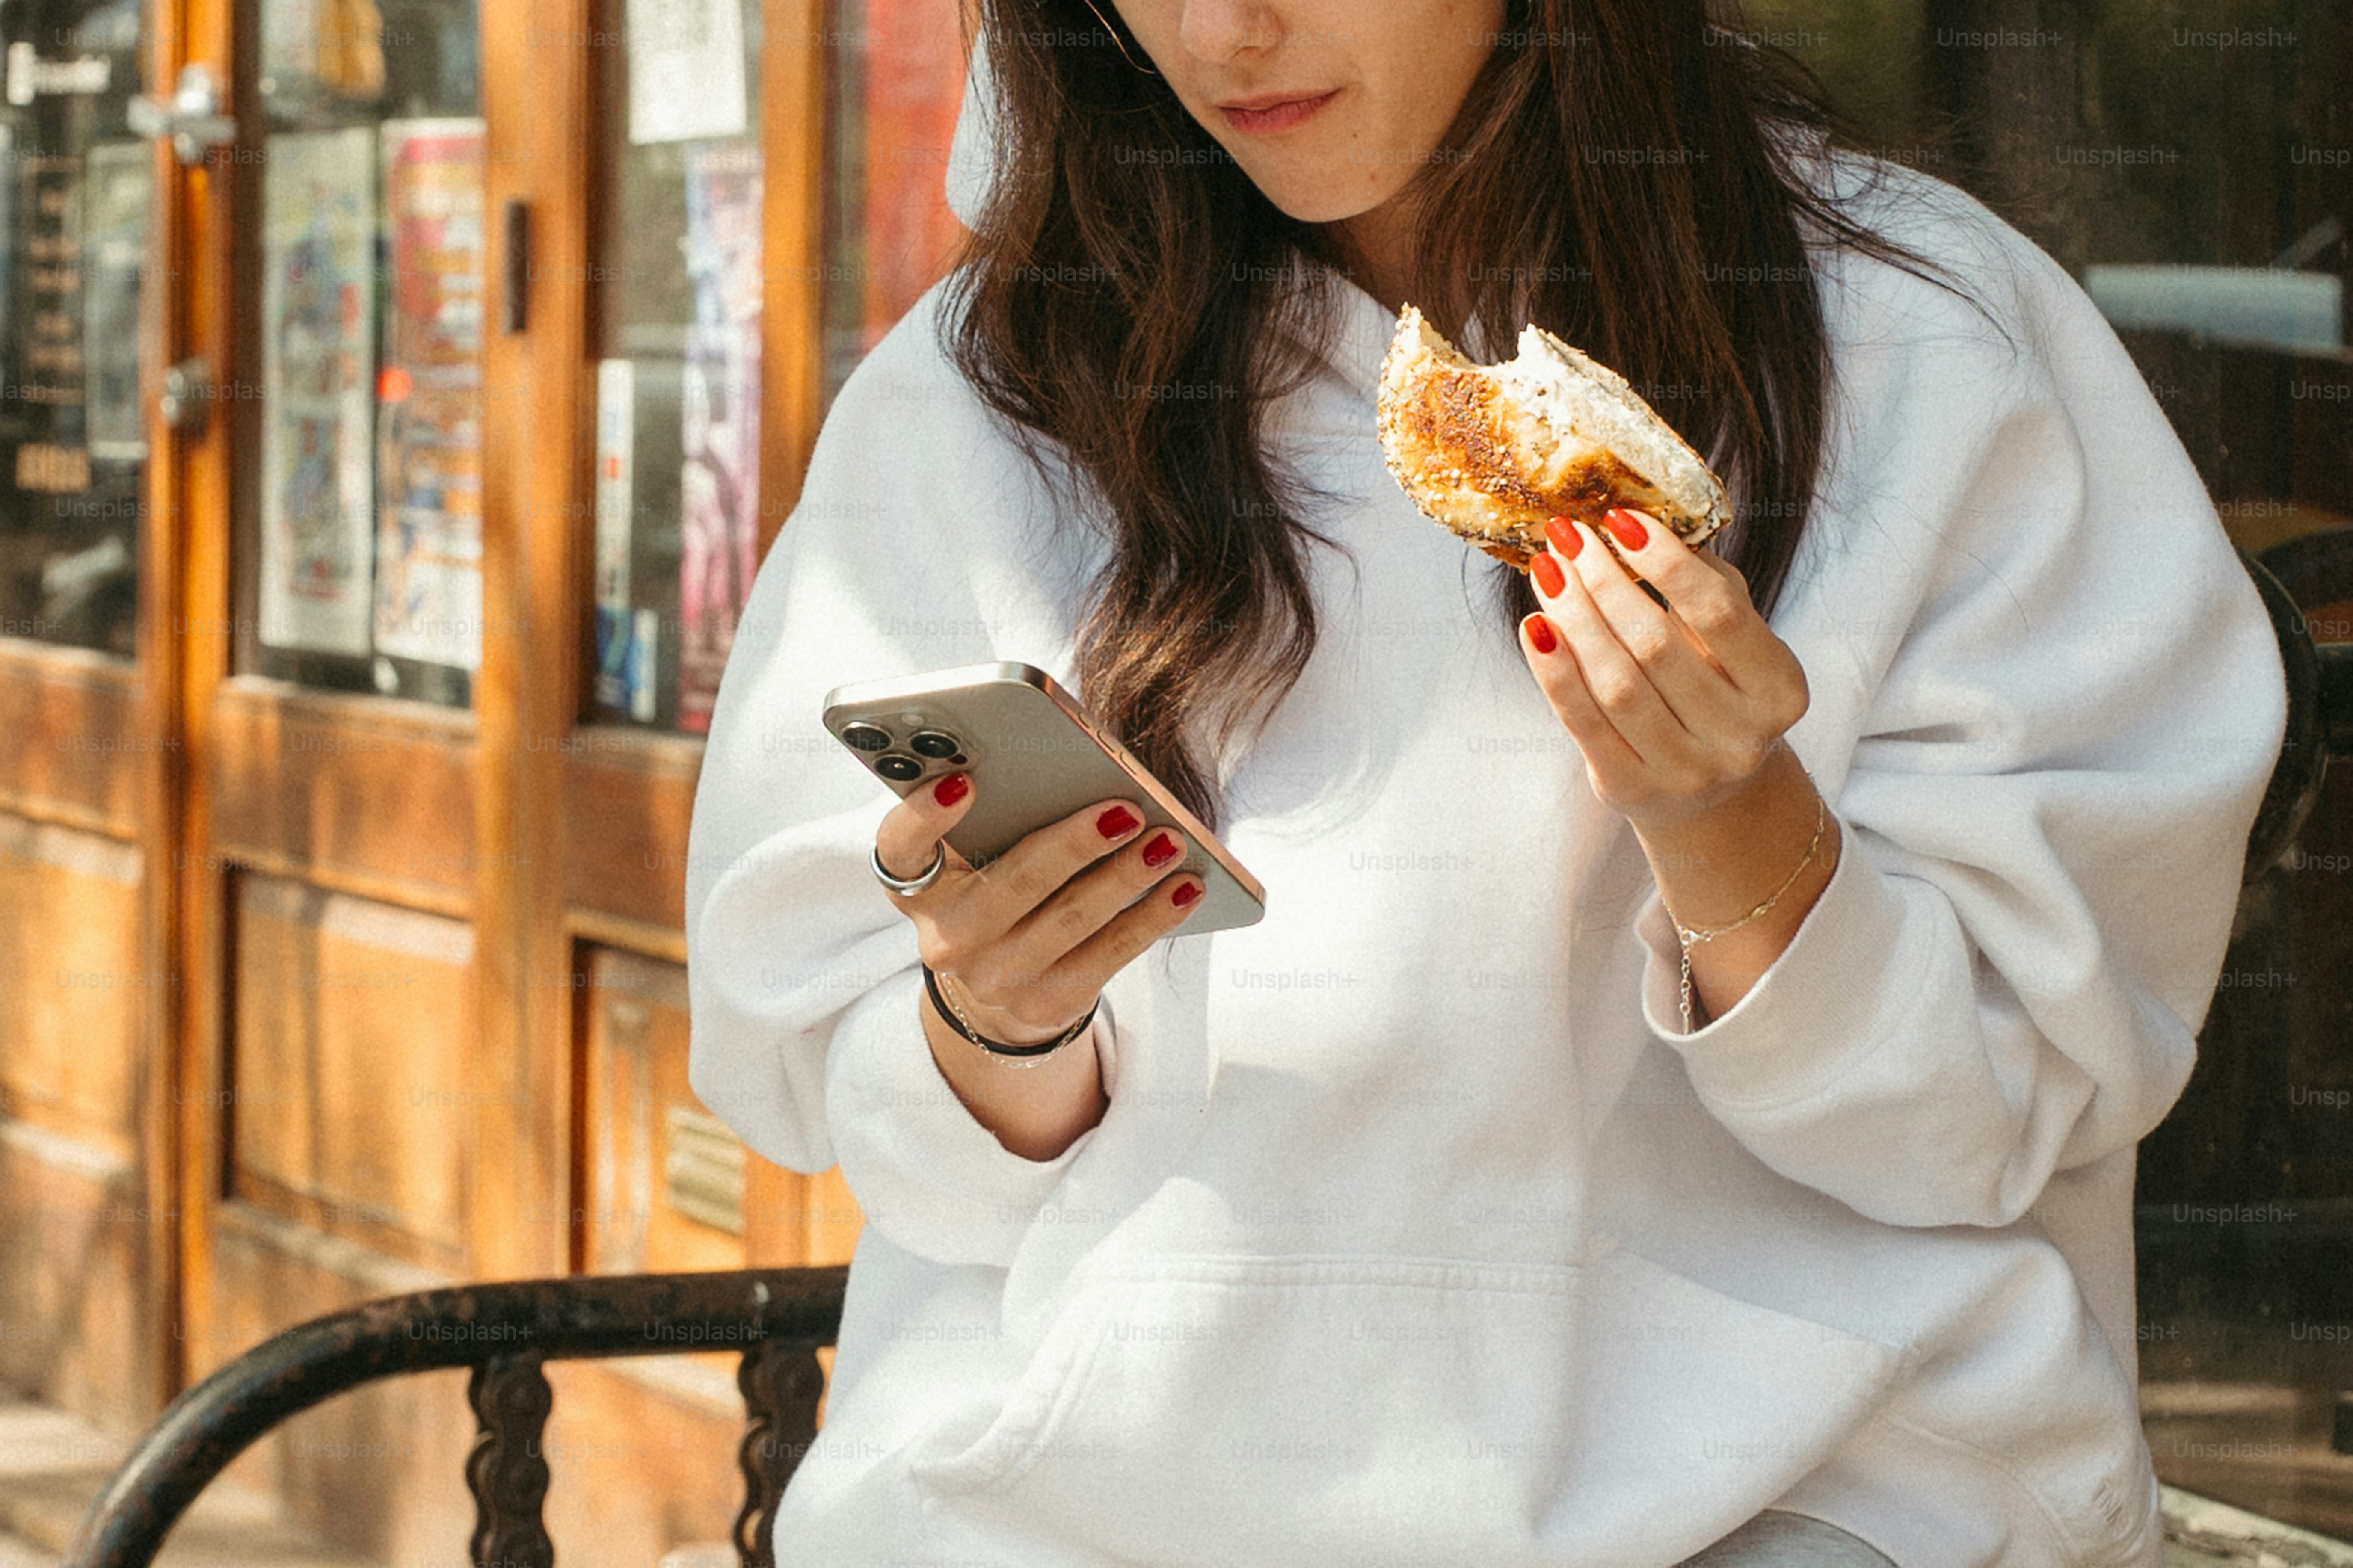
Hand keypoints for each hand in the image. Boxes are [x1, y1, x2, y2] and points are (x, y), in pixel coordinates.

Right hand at [875, 775, 1204, 1043]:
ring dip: (1126, 879)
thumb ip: (1004, 809)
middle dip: (1072, 846)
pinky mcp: (1045, 1005)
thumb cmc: (1001, 883)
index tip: (964, 782)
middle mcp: (944, 937)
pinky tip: (1186, 888)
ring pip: (1068, 921)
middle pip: (1009, 886)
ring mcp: (994, 978)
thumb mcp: (983, 849)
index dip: (925, 816)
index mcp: (916, 882)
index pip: (900, 845)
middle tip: (1125, 810)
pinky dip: (1151, 918)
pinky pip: (1108, 957)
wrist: (1005, 984)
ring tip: (1170, 841)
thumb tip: (1078, 769)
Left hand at [1518, 508, 1810, 831]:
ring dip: (1574, 618)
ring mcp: (1687, 773)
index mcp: (1780, 689)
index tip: (1622, 519)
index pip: (1719, 613)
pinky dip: (1554, 671)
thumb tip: (1646, 524)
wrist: (1709, 792)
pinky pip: (1582, 723)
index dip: (1666, 562)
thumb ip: (1707, 588)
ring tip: (1548, 570)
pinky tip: (1536, 626)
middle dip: (1605, 582)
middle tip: (1571, 536)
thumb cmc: (1716, 692)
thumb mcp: (1732, 643)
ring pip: (1615, 684)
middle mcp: (1742, 738)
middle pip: (1656, 645)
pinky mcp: (1631, 792)